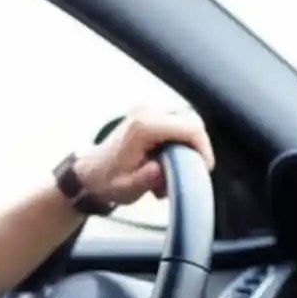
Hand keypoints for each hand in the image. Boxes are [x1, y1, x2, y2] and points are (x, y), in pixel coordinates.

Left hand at [72, 108, 215, 205]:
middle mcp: (146, 112)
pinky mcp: (150, 114)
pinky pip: (177, 123)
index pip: (190, 129)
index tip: (204, 169)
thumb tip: (161, 170)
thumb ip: (145, 180)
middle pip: (192, 122)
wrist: (91, 171)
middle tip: (188, 172)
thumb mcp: (126, 188)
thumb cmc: (108, 180)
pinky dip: (179, 142)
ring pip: (187, 122)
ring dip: (187, 146)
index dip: (204, 149)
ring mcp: (148, 109)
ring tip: (173, 169)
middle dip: (196, 149)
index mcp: (143, 126)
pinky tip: (167, 161)